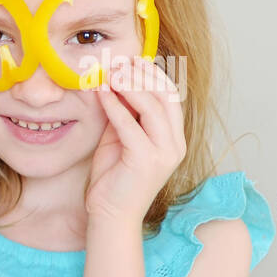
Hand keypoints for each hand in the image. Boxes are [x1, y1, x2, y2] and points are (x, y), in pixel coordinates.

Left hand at [86, 56, 186, 225]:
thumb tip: (114, 84)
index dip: (151, 74)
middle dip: (142, 74)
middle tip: (118, 61)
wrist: (111, 216)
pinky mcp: (147, 161)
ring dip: (129, 85)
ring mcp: (164, 152)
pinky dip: (115, 106)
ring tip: (109, 72)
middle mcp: (175, 143)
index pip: (170, 95)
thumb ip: (122, 115)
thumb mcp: (119, 139)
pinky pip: (130, 125)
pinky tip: (101, 93)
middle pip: (166, 95)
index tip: (129, 60)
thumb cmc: (113, 179)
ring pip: (153, 106)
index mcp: (173, 137)